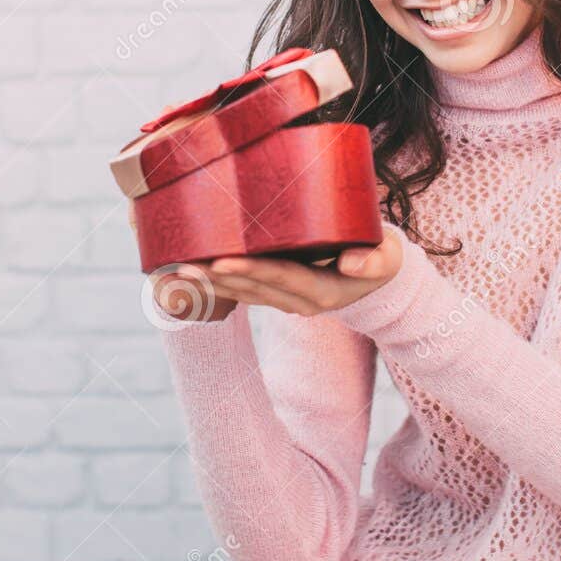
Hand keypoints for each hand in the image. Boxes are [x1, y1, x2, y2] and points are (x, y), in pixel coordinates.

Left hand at [161, 224, 403, 318]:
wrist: (377, 281)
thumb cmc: (381, 259)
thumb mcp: (387, 258)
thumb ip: (374, 259)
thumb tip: (352, 265)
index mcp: (321, 292)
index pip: (281, 278)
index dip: (251, 271)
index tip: (222, 262)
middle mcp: (297, 302)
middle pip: (251, 289)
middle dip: (215, 278)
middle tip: (182, 266)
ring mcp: (283, 301)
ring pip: (239, 294)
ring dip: (206, 284)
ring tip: (173, 272)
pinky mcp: (274, 294)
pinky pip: (239, 291)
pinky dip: (212, 283)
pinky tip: (186, 275)